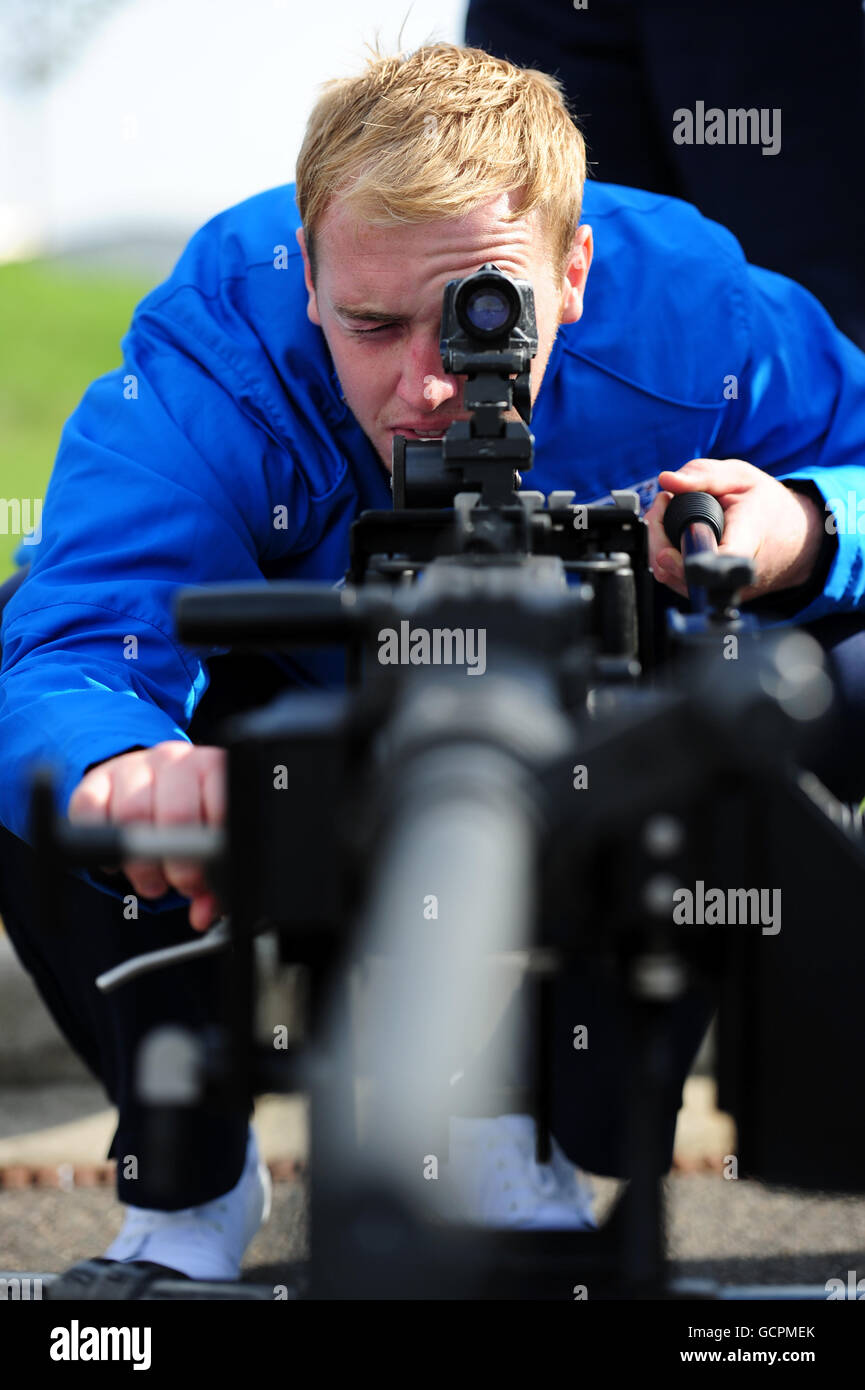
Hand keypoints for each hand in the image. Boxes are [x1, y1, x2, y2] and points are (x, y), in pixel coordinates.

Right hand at [67, 741, 225, 931]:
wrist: (153, 784)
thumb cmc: (191, 819)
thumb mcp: (210, 844)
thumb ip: (216, 883)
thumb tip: (204, 914)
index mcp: (214, 770)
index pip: (219, 807)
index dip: (210, 853)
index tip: (204, 880)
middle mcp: (177, 760)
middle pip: (176, 815)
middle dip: (178, 864)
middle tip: (179, 885)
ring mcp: (135, 765)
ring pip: (132, 816)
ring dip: (140, 864)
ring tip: (152, 882)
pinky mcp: (97, 778)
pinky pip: (90, 812)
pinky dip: (102, 848)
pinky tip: (117, 863)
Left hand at [643, 459, 824, 601]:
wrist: (793, 539)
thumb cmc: (768, 508)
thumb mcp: (741, 478)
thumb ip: (704, 475)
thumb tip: (666, 479)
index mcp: (746, 543)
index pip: (719, 564)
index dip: (690, 564)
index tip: (667, 552)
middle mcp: (732, 577)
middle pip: (678, 570)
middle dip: (657, 534)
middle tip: (663, 501)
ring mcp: (718, 590)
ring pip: (669, 575)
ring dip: (658, 542)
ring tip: (668, 511)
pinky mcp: (707, 594)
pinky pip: (673, 578)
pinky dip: (665, 554)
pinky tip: (672, 532)